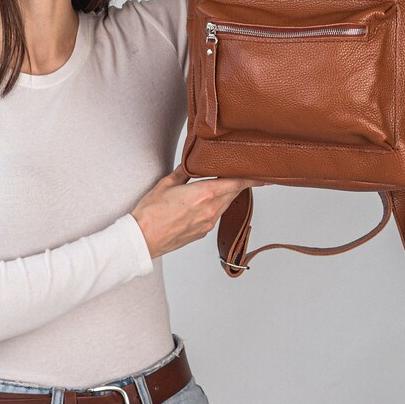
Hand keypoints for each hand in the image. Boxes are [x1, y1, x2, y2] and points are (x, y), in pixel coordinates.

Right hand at [130, 166, 268, 259]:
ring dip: (227, 194)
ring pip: (225, 205)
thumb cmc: (150, 213)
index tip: (262, 175)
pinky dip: (217, 206)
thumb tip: (192, 163)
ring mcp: (207, 223)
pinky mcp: (202, 232)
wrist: (142, 240)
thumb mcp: (166, 184)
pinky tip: (207, 201)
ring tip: (225, 184)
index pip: (235, 184)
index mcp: (203, 194)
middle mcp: (210, 210)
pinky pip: (215, 215)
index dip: (251, 179)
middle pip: (233, 194)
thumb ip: (184, 172)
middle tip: (245, 174)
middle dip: (239, 184)